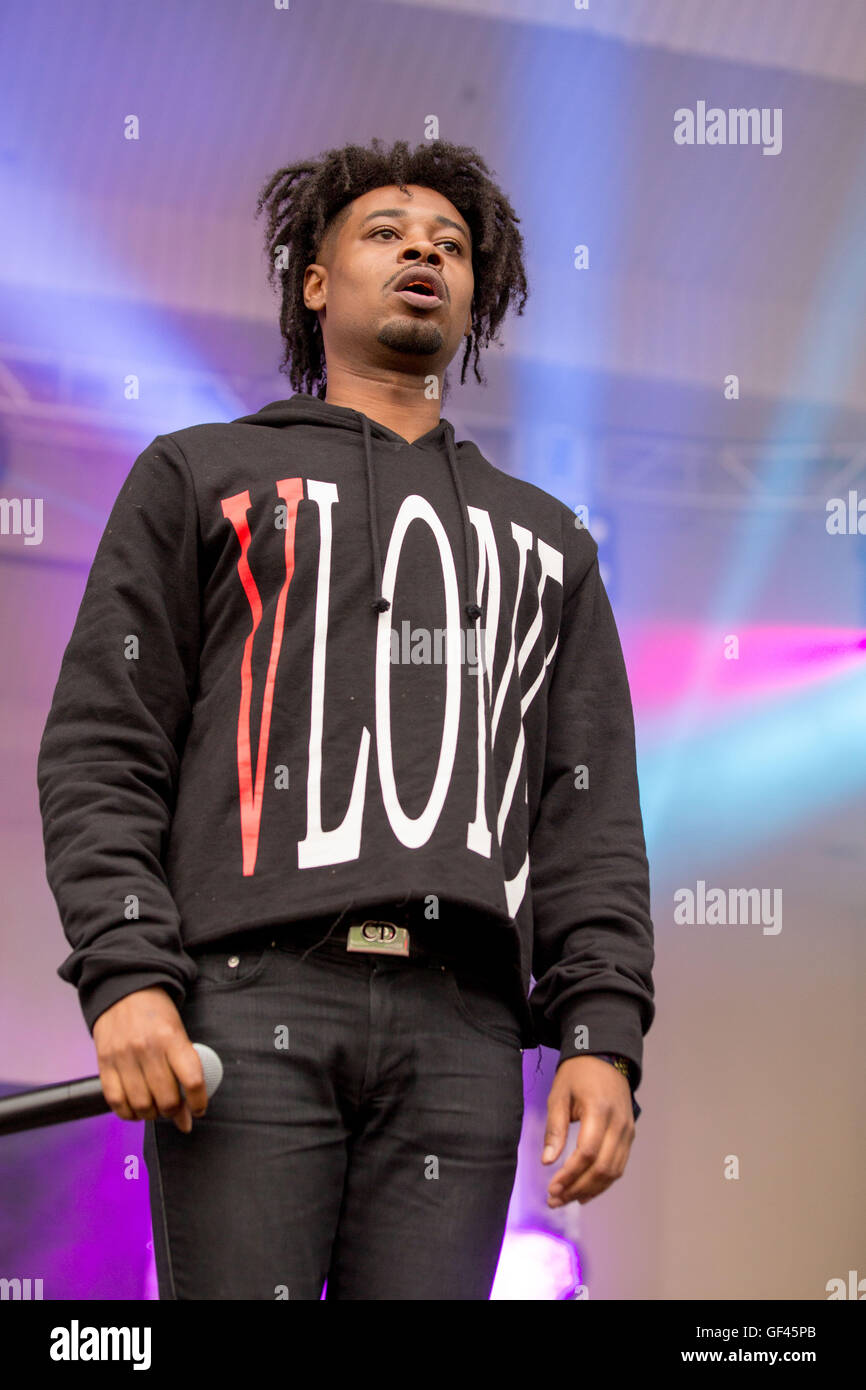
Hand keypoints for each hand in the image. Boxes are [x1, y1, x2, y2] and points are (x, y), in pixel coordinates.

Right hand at [92, 986, 205, 1133]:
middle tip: (177, 1111)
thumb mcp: (177, 1029)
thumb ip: (184, 1062)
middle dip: (175, 1112)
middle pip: (167, 1099)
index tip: (198, 1110)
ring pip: (142, 1105)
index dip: (198, 1102)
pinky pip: (116, 1102)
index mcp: (171, 1037)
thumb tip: (189, 1103)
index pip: (192, 1080)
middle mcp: (147, 1048)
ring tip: (157, 1110)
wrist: (122, 990)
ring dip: (153, 1115)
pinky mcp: (104, 1064)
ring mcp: (123, 1057)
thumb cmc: (155, 1011)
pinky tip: (136, 1111)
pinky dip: (129, 1114)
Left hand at [541, 1055, 634, 1204]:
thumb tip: (548, 1161)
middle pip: (602, 1168)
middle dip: (578, 1188)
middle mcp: (619, 1123)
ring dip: (590, 1190)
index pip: (587, 1152)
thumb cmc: (577, 1074)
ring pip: (613, 1171)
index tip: (552, 1188)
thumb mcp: (559, 1095)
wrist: (605, 1056)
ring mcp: (627, 1130)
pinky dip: (603, 1182)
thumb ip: (555, 1129)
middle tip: (555, 1199)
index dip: (570, 1175)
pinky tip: (585, 1191)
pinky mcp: (630, 1135)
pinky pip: (619, 1165)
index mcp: (599, 1110)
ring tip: (567, 1199)